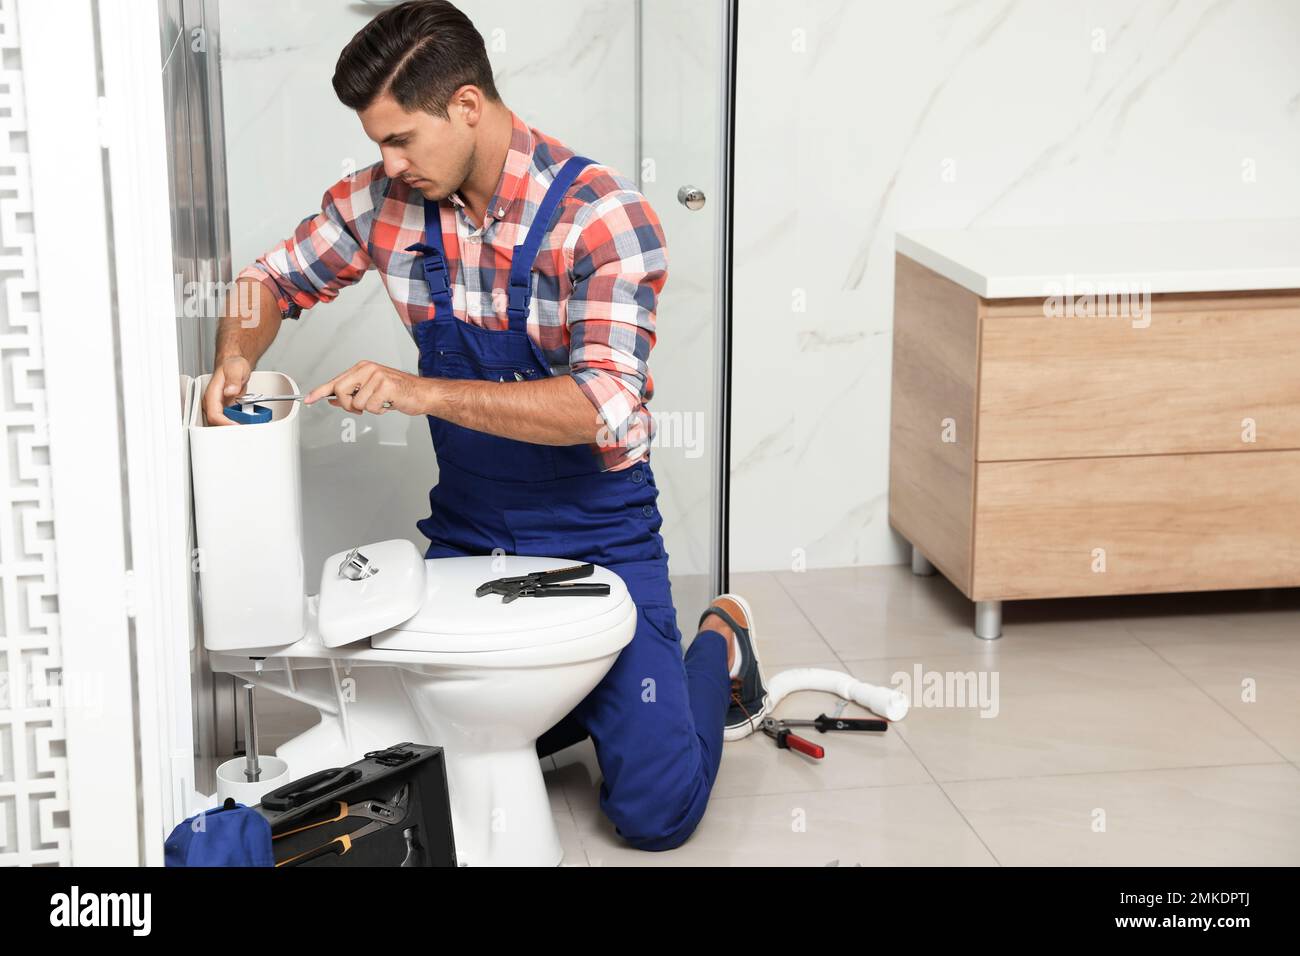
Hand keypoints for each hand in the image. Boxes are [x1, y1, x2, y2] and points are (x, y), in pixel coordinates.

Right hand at [203, 355, 251, 425]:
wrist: (234, 364)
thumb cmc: (233, 365)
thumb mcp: (236, 368)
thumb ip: (233, 379)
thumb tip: (230, 391)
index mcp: (212, 395)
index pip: (214, 415)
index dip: (225, 423)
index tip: (237, 425)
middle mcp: (213, 403)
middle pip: (217, 423)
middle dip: (231, 428)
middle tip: (247, 426)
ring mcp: (220, 407)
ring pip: (224, 424)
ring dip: (236, 426)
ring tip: (250, 424)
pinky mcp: (227, 409)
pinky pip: (231, 420)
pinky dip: (240, 422)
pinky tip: (249, 420)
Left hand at [305, 361, 431, 415]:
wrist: (422, 394)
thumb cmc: (400, 392)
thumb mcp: (372, 392)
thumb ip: (352, 394)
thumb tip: (333, 400)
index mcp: (362, 368)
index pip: (336, 380)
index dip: (320, 391)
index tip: (308, 399)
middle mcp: (368, 369)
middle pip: (340, 391)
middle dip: (348, 405)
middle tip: (360, 408)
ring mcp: (377, 376)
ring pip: (356, 403)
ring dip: (369, 409)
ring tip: (381, 403)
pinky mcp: (385, 386)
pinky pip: (370, 407)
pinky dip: (379, 411)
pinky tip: (388, 404)